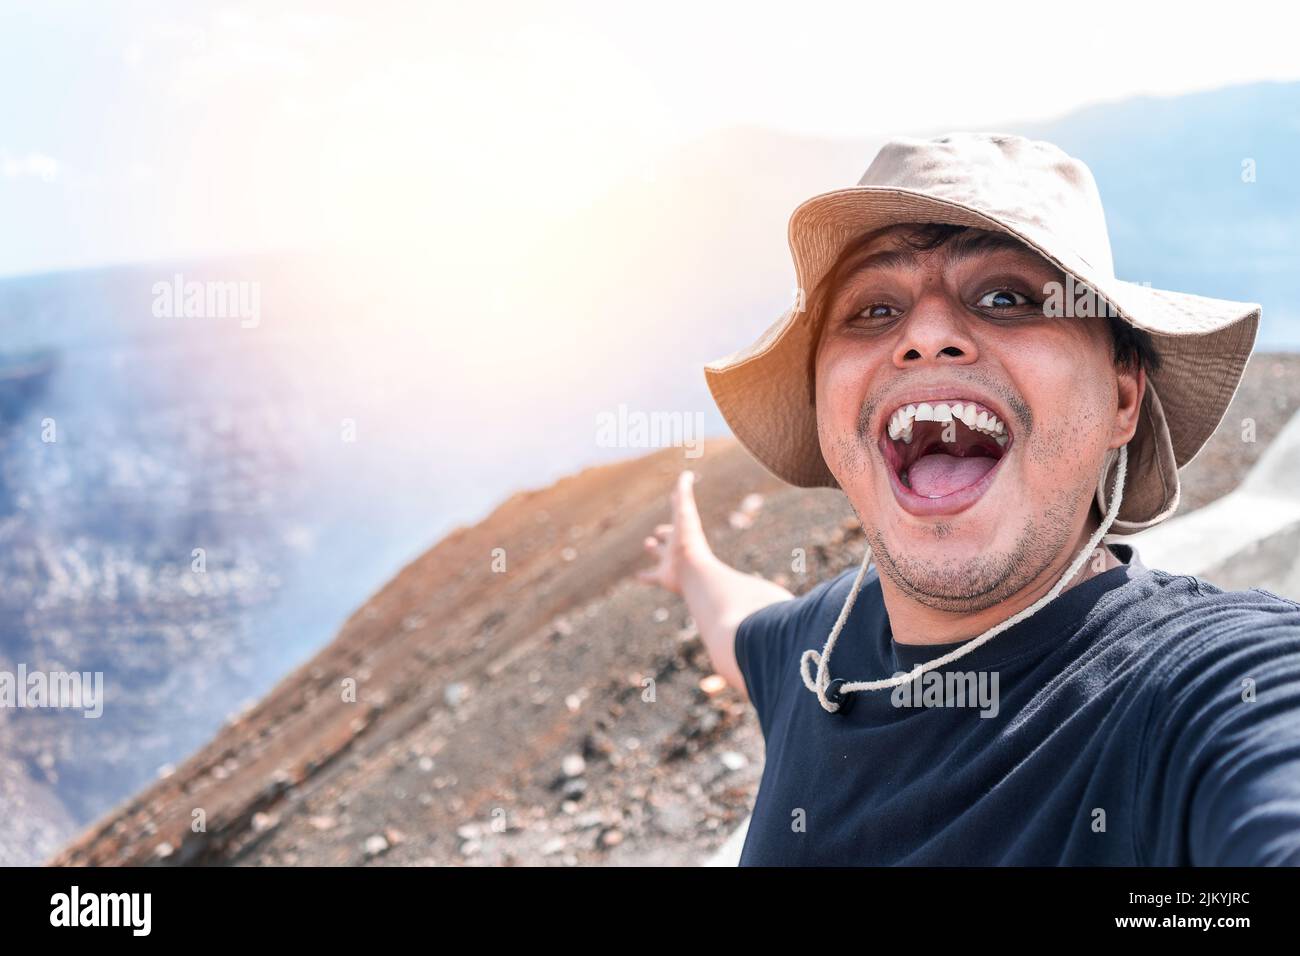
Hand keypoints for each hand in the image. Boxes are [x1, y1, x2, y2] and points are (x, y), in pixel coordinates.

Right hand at [636, 470, 713, 594]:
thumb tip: (687, 473)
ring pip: (661, 556)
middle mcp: (677, 547)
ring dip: (655, 550)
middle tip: (658, 531)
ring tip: (649, 544)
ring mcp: (670, 563)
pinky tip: (637, 576)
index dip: (676, 508)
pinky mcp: (663, 578)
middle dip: (664, 533)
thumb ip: (684, 494)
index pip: (678, 518)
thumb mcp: (684, 513)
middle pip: (670, 538)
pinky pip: (652, 577)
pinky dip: (644, 576)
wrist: (693, 572)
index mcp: (683, 532)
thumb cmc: (688, 541)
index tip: (675, 499)